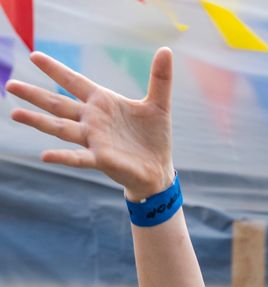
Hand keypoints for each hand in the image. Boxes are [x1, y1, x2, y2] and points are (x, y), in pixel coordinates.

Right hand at [7, 49, 173, 198]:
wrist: (159, 170)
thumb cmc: (154, 138)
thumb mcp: (159, 104)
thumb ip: (160, 78)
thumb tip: (166, 49)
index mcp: (102, 103)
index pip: (74, 82)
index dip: (56, 69)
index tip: (35, 56)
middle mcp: (92, 120)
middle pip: (58, 104)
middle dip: (35, 95)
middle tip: (10, 85)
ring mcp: (94, 140)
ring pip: (61, 128)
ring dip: (38, 122)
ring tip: (15, 115)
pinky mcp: (101, 159)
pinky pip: (78, 158)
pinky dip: (63, 157)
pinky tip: (45, 156)